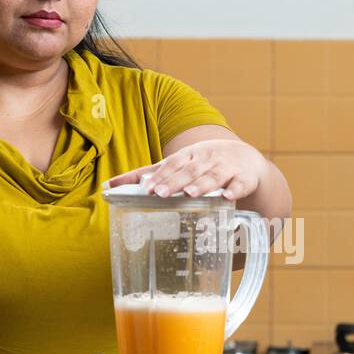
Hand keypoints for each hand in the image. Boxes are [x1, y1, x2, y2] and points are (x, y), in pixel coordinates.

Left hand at [105, 139, 266, 200]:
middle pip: (189, 170)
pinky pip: (240, 184)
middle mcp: (206, 159)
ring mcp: (226, 168)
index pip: (172, 164)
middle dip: (176, 181)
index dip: (160, 176)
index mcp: (188, 156)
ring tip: (190, 194)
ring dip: (202, 184)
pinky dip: (234, 190)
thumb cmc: (204, 163)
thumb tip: (108, 185)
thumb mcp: (177, 163)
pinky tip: (228, 197)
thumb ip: (146, 174)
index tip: (147, 188)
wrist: (245, 158)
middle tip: (160, 193)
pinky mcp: (244, 178)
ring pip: (213, 176)